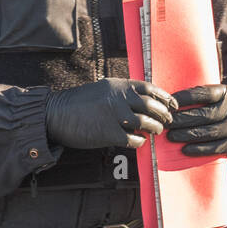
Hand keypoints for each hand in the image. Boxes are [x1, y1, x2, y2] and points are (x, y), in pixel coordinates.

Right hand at [45, 78, 176, 149]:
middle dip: (163, 115)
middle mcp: (118, 98)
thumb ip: (120, 93)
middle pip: (152, 106)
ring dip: (154, 129)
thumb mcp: (100, 90)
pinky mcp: (108, 132)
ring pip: (146, 123)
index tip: (172, 105)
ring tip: (153, 132)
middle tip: (166, 122)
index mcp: (117, 86)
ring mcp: (113, 115)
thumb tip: (143, 102)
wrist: (54, 115)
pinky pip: (133, 139)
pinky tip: (138, 141)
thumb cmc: (76, 104)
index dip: (165, 98)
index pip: (150, 88)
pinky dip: (139, 142)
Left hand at [168, 84, 226, 156]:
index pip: (204, 93)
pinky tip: (185, 150)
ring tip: (171, 136)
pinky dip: (199, 149)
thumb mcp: (220, 94)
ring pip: (209, 132)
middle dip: (182, 120)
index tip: (169, 103)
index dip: (184, 98)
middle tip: (166, 123)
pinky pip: (216, 147)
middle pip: (204, 115)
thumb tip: (170, 99)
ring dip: (186, 135)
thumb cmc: (226, 105)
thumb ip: (201, 95)